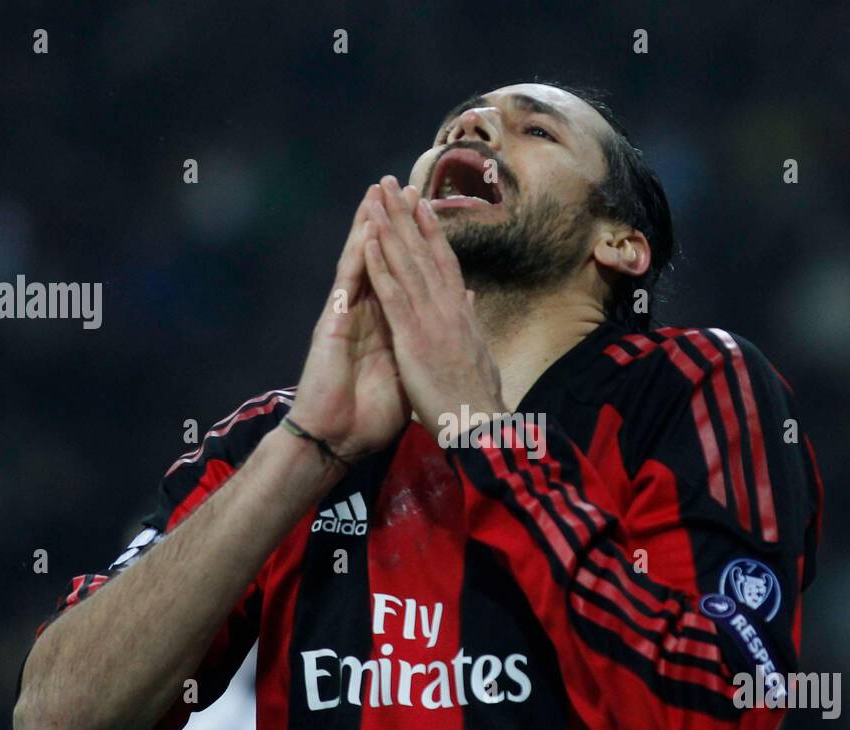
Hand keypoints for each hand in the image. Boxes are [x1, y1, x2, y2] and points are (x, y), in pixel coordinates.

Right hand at [288, 184, 410, 462]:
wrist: (339, 439)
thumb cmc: (371, 413)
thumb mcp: (411, 371)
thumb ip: (427, 339)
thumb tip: (455, 314)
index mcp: (388, 323)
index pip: (405, 275)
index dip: (416, 244)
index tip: (429, 211)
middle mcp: (367, 312)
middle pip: (384, 258)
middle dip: (393, 221)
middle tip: (402, 183)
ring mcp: (348, 314)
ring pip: (362, 260)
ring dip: (370, 223)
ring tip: (379, 189)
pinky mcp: (334, 323)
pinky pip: (349, 282)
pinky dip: (358, 254)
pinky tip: (367, 227)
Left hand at [361, 175, 505, 439]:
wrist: (479, 427)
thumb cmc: (479, 400)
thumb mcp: (480, 354)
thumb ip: (470, 324)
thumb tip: (469, 300)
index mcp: (461, 314)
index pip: (444, 263)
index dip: (430, 231)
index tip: (419, 204)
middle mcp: (448, 307)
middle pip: (424, 252)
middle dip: (406, 216)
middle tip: (392, 183)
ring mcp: (432, 318)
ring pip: (407, 264)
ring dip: (390, 228)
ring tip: (377, 197)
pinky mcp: (414, 336)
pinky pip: (393, 293)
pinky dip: (381, 265)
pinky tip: (369, 240)